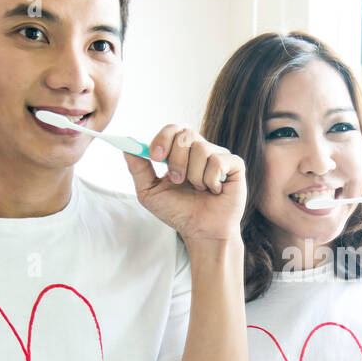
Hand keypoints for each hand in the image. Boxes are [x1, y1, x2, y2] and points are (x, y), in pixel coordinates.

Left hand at [123, 124, 245, 244]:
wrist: (201, 231)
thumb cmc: (178, 212)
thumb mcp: (150, 192)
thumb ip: (138, 168)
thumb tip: (126, 146)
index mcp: (181, 152)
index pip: (173, 129)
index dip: (163, 138)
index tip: (155, 157)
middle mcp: (201, 149)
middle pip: (185, 135)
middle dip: (176, 160)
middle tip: (177, 181)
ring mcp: (219, 156)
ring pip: (201, 149)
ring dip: (194, 176)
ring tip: (198, 190)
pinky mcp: (235, 165)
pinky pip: (218, 161)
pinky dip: (211, 180)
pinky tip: (214, 191)